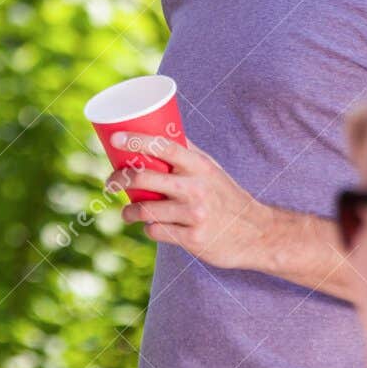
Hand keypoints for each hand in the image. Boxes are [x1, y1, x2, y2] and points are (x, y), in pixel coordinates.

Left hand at [104, 131, 266, 268]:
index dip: (137, 140)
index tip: (115, 138)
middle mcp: (196, 188)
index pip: (165, 146)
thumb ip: (187, 152)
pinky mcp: (193, 239)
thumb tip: (158, 128)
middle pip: (145, 178)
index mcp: (199, 166)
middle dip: (119, 179)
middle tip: (110, 183)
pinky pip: (156, 232)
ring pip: (145, 210)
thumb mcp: (211, 170)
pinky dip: (150, 230)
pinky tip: (153, 227)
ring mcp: (194, 214)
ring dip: (129, 212)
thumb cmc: (225, 196)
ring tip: (127, 212)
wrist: (256, 233)